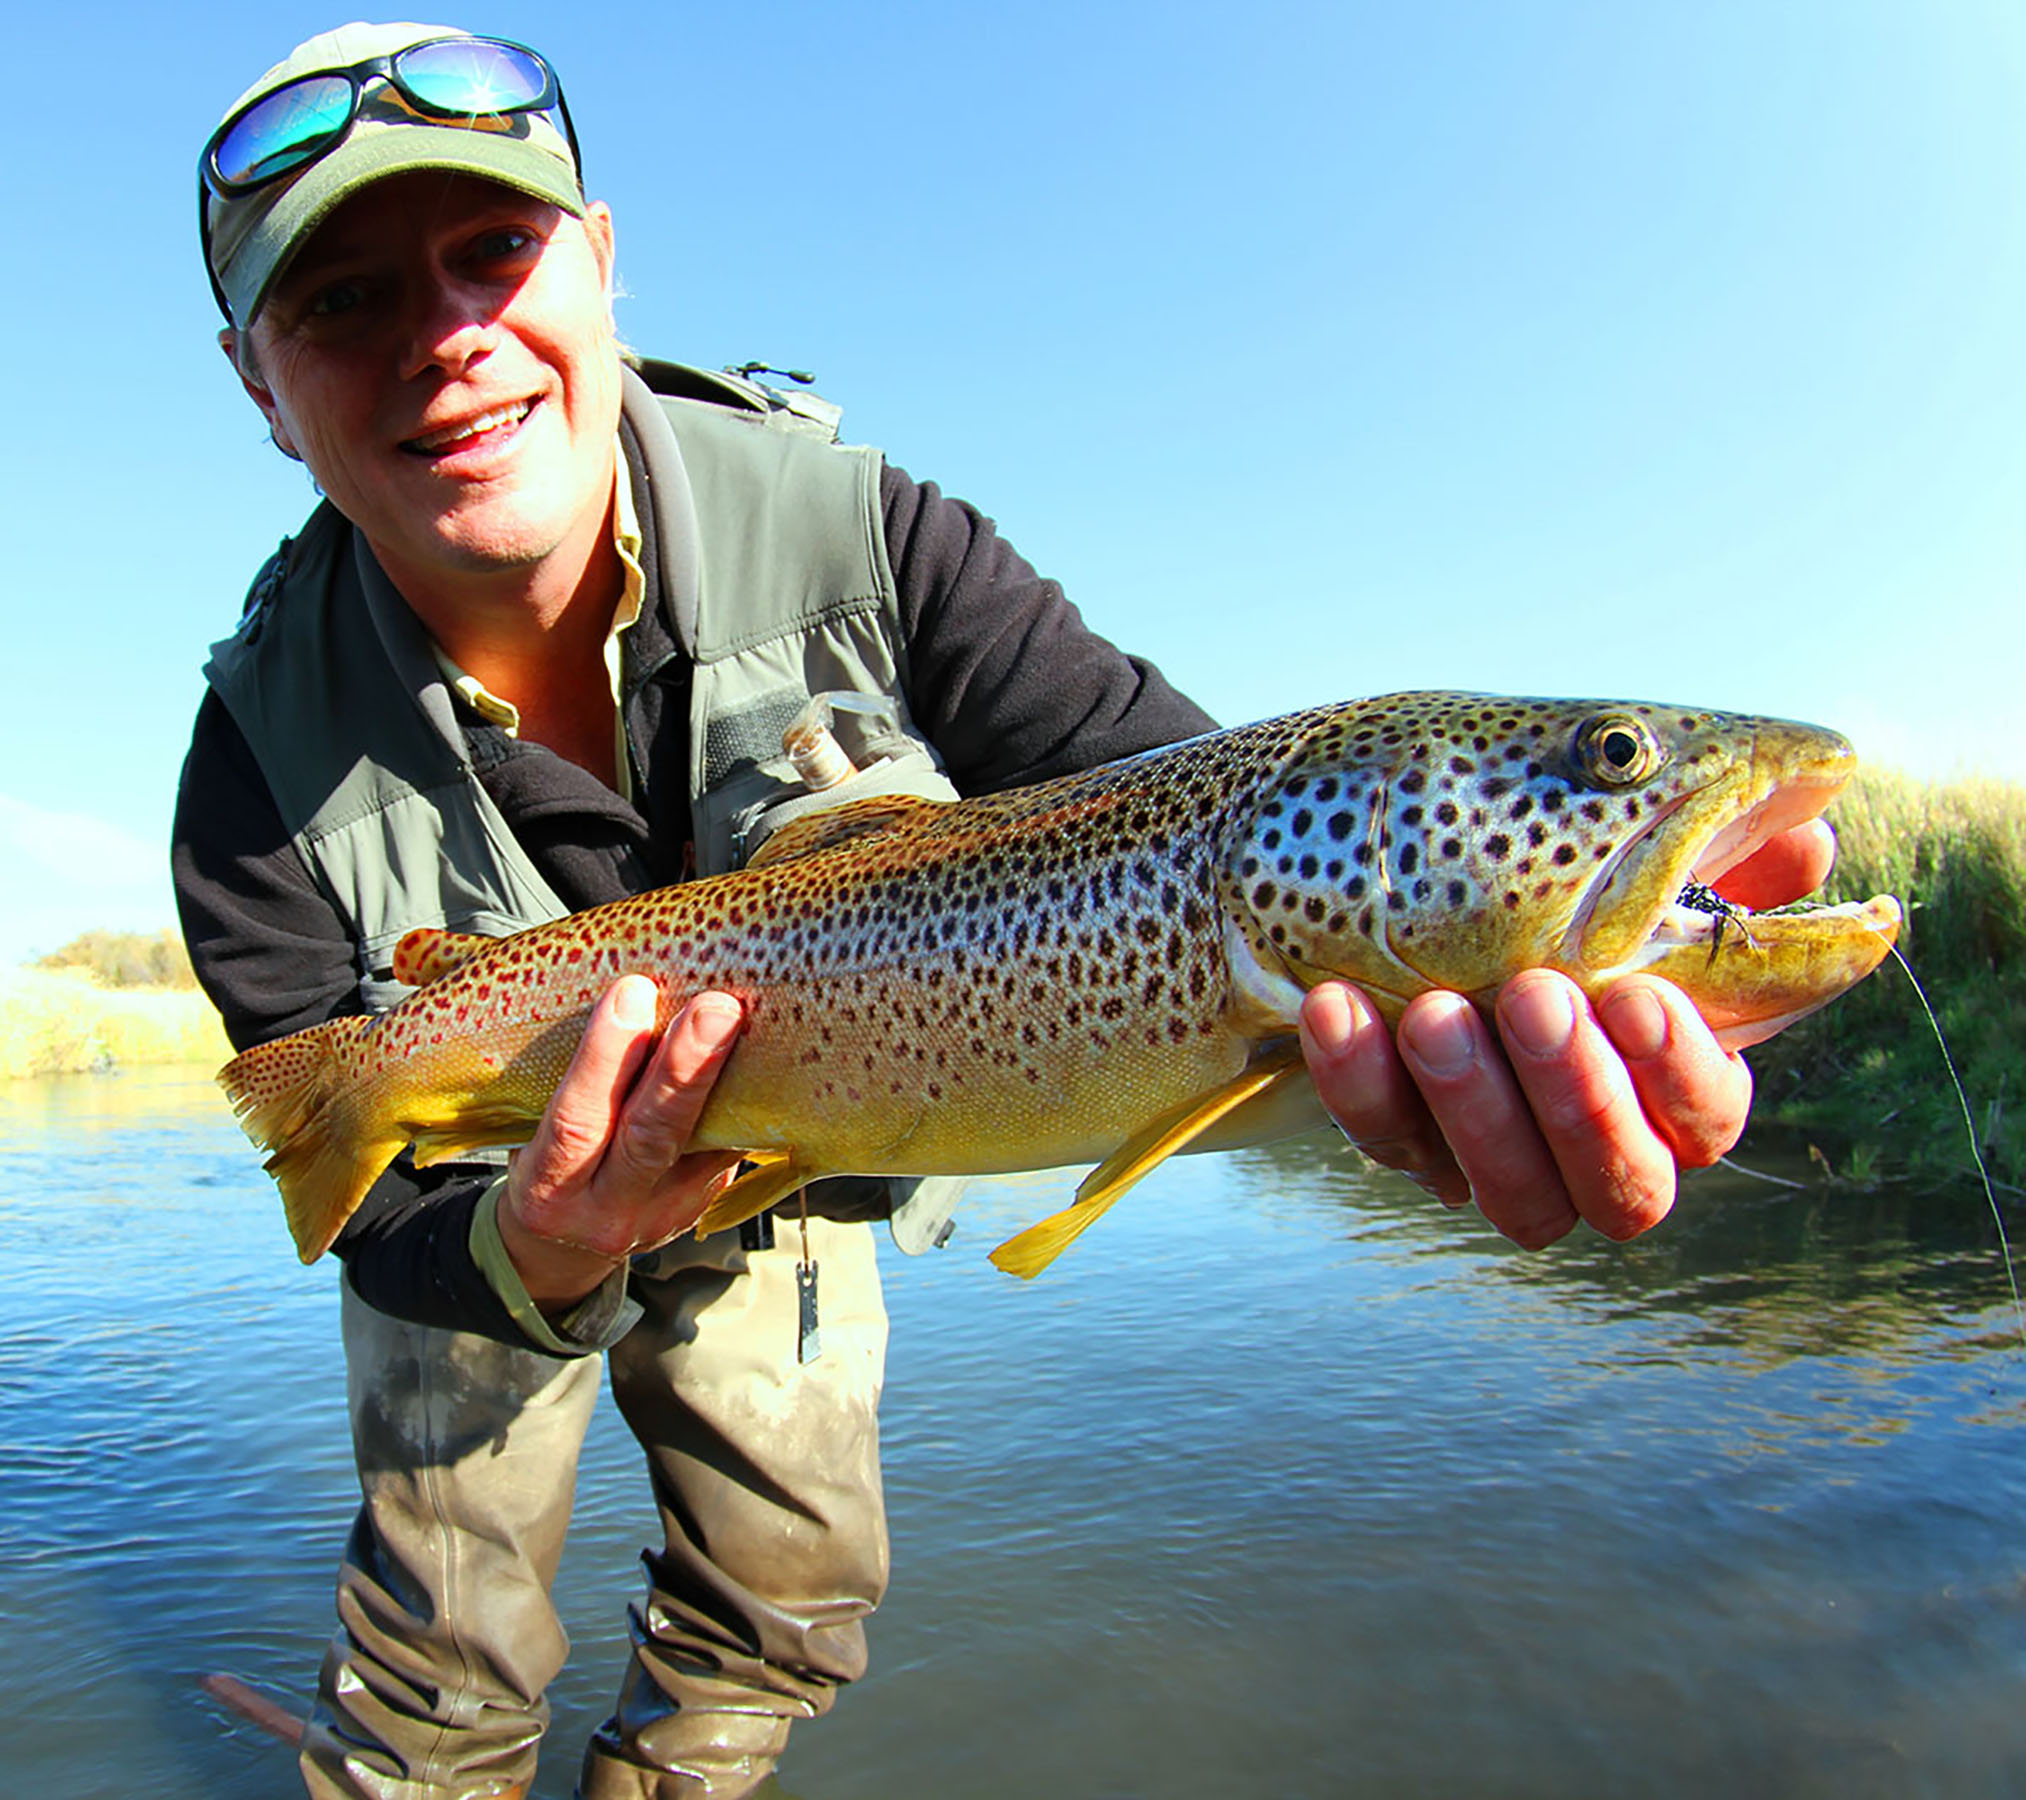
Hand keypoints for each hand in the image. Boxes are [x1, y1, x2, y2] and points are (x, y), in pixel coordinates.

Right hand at [498, 977, 745, 1308]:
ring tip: (752, 1019)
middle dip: (684, 1071)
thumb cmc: (533, 1148)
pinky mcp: (705, 1209)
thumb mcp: (502, 1116)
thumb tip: (410, 954)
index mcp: (545, 1186)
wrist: (560, 1248)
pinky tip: (774, 1052)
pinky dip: (752, 1104)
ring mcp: (663, 1219)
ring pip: (705, 1150)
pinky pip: (736, 1156)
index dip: (603, 1059)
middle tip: (718, 1006)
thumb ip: (483, 1039)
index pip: (574, 1122)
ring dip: (732, 1083)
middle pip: (650, 1140)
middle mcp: (605, 1213)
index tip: (630, 990)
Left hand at [1297, 821, 1835, 1247]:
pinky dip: (1361, 1080)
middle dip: (1581, 1099)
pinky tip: (1337, 1003)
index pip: (1706, 1114)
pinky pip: (1384, 1139)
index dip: (1681, 1071)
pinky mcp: (1403, 1143)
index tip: (1634, 995)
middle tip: (1534, 996)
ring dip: (1475, 1105)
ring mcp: (1499, 1157)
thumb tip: (1808, 841)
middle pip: (1625, 1186)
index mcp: (1673, 1070)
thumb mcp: (1616, 835)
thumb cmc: (1527, 853)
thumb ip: (1715, 854)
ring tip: (1433, 1010)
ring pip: (1517, 1195)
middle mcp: (1596, 1139)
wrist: (1371, 871)